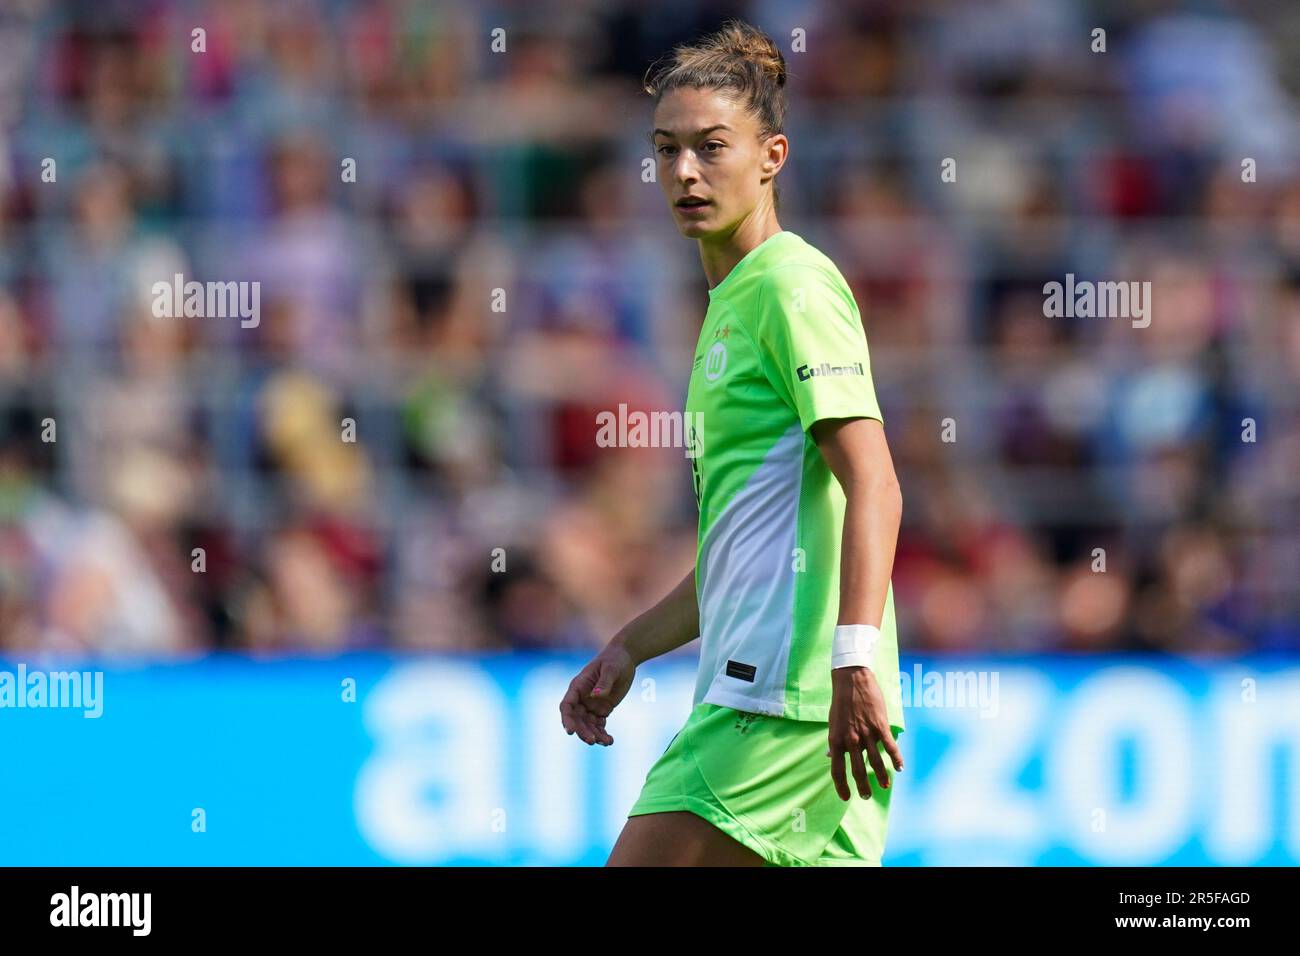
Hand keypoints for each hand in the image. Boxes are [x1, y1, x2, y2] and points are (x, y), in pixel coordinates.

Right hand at [559, 638, 636, 745]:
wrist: (625, 658)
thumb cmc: (615, 659)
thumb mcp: (611, 669)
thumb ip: (604, 682)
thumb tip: (596, 696)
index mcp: (578, 686)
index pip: (566, 706)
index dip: (566, 719)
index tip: (570, 731)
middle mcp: (582, 698)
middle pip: (576, 719)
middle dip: (582, 731)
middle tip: (592, 741)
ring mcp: (591, 705)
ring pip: (588, 725)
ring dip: (594, 735)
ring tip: (607, 742)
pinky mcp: (602, 710)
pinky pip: (599, 725)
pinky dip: (603, 734)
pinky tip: (610, 741)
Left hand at [827, 666, 903, 800]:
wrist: (852, 680)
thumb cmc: (841, 702)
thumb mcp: (832, 723)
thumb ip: (834, 741)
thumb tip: (829, 756)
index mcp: (835, 740)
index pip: (836, 770)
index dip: (841, 786)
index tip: (846, 797)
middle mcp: (850, 740)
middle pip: (857, 770)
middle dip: (863, 787)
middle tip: (867, 796)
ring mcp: (865, 733)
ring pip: (876, 762)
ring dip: (881, 777)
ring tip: (885, 786)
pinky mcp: (880, 726)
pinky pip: (890, 747)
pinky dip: (896, 759)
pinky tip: (900, 768)